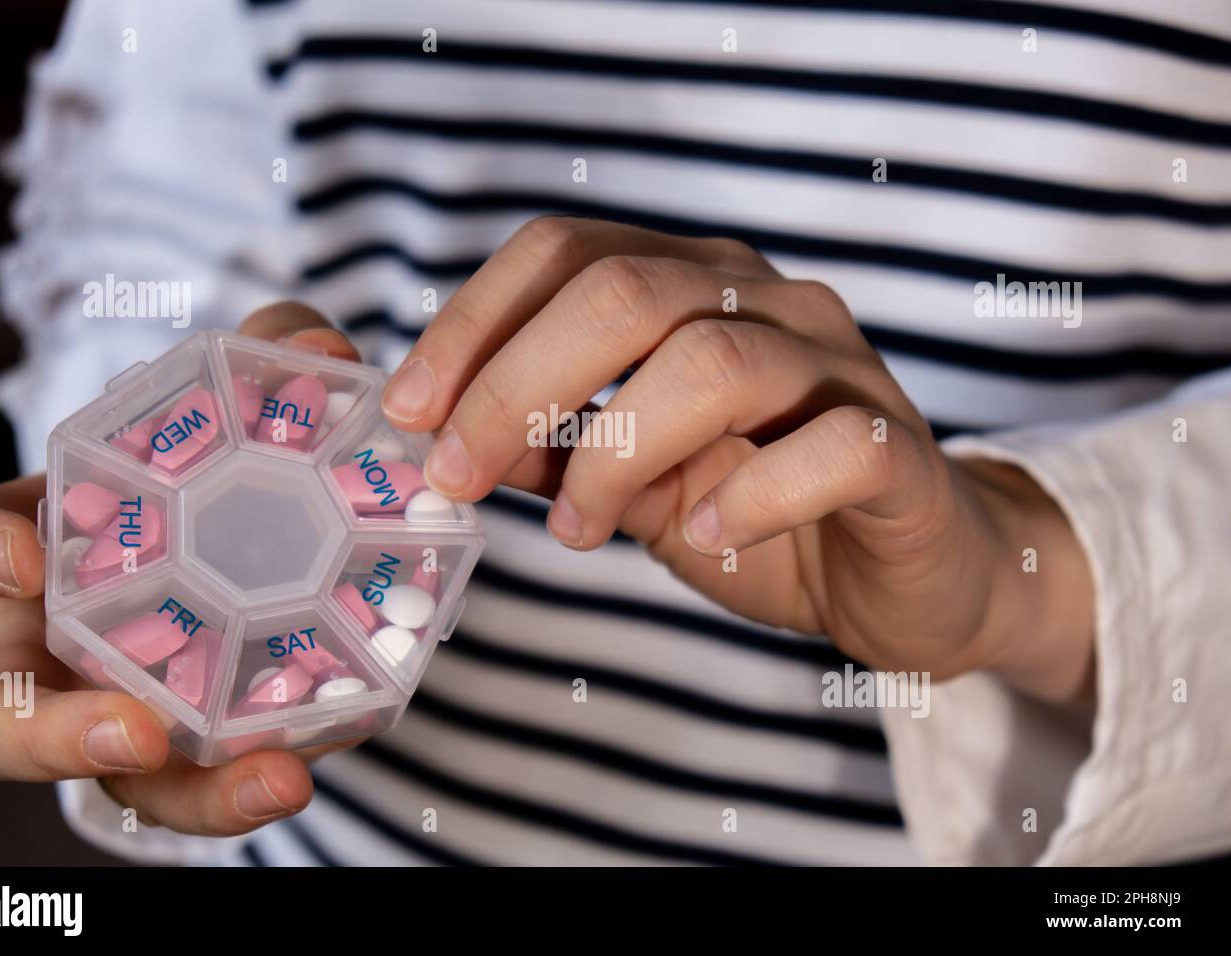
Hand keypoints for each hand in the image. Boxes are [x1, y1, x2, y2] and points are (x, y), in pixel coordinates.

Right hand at [0, 303, 363, 835]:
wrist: (269, 535)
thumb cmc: (215, 460)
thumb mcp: (243, 400)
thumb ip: (275, 356)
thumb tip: (328, 355)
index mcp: (36, 543)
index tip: (23, 553)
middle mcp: (57, 642)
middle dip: (48, 736)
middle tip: (139, 732)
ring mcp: (124, 708)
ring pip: (121, 787)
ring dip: (194, 793)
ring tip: (276, 780)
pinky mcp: (203, 748)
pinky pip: (218, 782)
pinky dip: (267, 775)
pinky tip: (337, 742)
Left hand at [380, 218, 1094, 700]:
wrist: (912, 570)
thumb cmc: (762, 514)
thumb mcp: (633, 483)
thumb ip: (556, 453)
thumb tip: (444, 443)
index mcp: (693, 286)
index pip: (565, 253)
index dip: (473, 323)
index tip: (406, 412)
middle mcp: (766, 301)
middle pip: (626, 293)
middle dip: (516, 387)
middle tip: (457, 475)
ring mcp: (841, 367)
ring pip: (714, 362)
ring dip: (614, 454)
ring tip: (578, 533)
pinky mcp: (900, 449)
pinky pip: (831, 447)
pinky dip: (747, 498)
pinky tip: (703, 540)